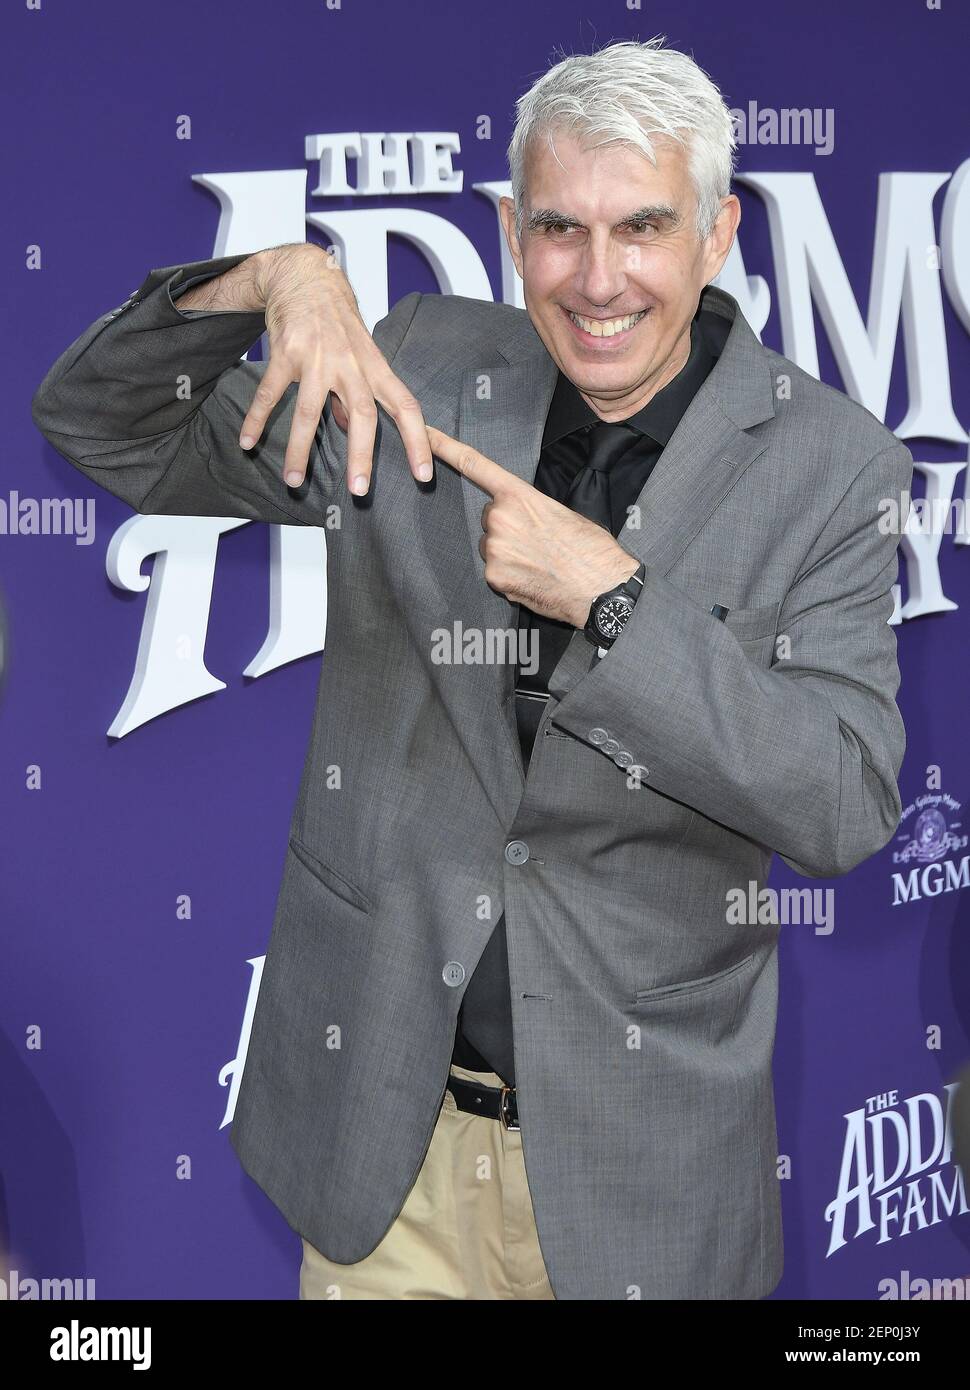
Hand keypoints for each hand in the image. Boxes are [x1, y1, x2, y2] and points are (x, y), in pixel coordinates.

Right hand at [237, 244, 432, 493]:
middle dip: (361, 455)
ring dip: (300, 450)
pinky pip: (270, 393)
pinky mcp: (286, 352)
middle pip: (363, 414)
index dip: (418, 441)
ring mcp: (318, 357)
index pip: (405, 407)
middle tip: (359, 490)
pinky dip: (257, 419)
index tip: (423, 474)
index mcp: (374, 367)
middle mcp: (350, 363)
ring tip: (293, 480)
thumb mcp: (360, 354)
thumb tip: (353, 431)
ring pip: (310, 411)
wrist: (305, 276)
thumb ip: (358, 393)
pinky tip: (247, 441)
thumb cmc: (337, 321)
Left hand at [426, 426, 639, 627]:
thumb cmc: (590, 549)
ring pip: (491, 546)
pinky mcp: (493, 577)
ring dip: (508, 553)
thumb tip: (522, 520)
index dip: (445, 447)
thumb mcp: (561, 513)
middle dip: (506, 527)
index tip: (424, 433)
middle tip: (537, 541)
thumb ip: (531, 509)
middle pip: (490, 518)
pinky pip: (494, 571)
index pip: (475, 465)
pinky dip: (510, 575)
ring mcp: (494, 549)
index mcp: (519, 495)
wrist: (601, 587)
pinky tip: (534, 578)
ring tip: (540, 562)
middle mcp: (500, 518)